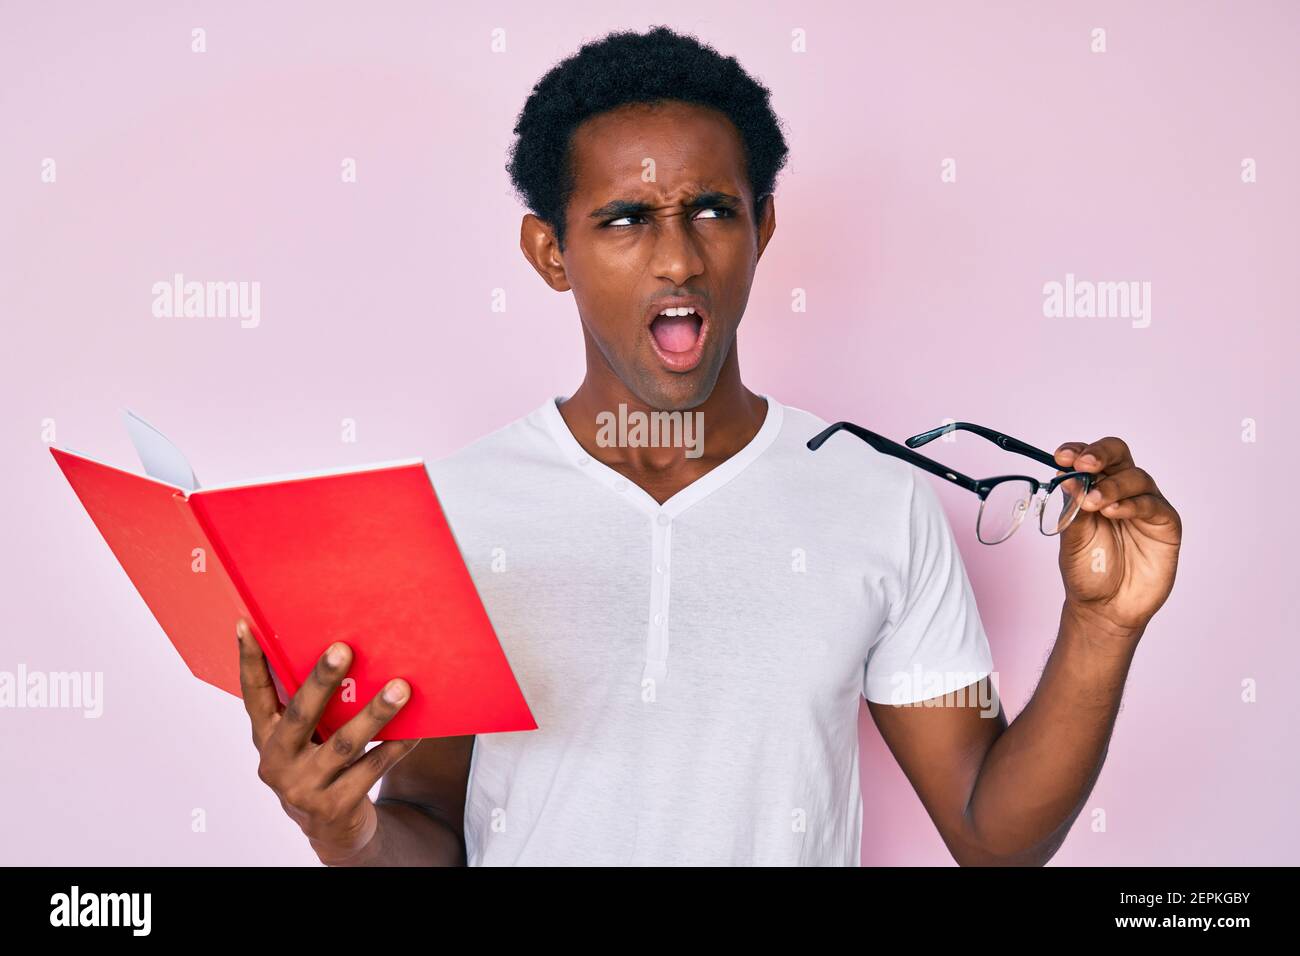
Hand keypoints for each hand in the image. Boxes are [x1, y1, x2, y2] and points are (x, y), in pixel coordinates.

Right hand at [236, 617, 420, 864]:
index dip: (250, 660)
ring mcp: (303, 787)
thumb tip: (342, 647)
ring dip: (375, 713)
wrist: (333, 829)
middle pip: (300, 715)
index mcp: (265, 736)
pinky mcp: (334, 807)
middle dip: (322, 680)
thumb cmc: (320, 763)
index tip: (247, 624)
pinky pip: (371, 769)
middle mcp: (277, 762)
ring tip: (401, 687)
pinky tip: (415, 730)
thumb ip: (309, 704)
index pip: (253, 694)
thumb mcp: (304, 738)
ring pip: (344, 744)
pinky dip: (395, 747)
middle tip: (343, 648)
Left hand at [1051, 438, 1181, 637]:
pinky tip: (1113, 512)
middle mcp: (1122, 491)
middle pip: (1118, 455)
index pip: (1091, 458)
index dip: (1078, 451)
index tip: (1061, 457)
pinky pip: (1152, 505)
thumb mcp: (1071, 537)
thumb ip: (1072, 508)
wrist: (1104, 608)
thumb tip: (1067, 477)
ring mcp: (1145, 506)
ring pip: (1136, 477)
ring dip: (1112, 486)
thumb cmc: (1087, 570)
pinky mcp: (1165, 524)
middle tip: (1083, 464)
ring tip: (1093, 502)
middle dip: (1100, 454)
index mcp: (1095, 488)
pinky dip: (1131, 504)